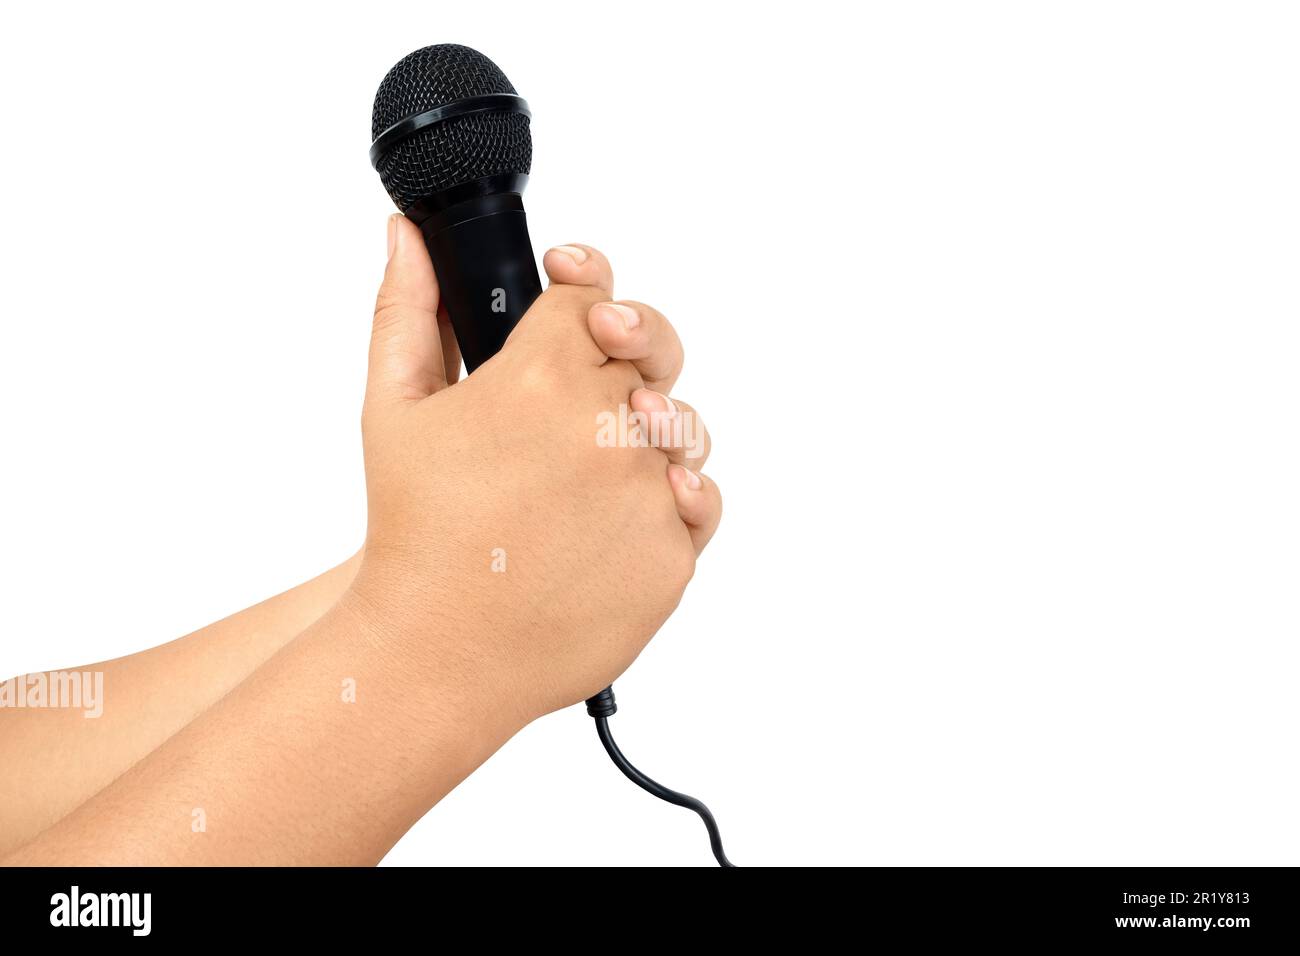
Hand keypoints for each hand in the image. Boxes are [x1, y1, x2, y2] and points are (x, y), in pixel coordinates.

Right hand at [349, 218, 720, 727]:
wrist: (440, 653)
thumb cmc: (414, 530)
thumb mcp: (393, 408)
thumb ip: (405, 309)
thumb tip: (407, 236)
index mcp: (540, 379)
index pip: (592, 294)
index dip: (582, 291)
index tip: (573, 301)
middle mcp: (608, 428)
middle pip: (649, 350)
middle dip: (616, 361)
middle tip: (574, 397)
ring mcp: (648, 492)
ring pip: (683, 426)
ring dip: (648, 435)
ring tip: (585, 470)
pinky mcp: (675, 553)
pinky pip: (698, 500)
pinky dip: (666, 501)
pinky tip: (612, 517)